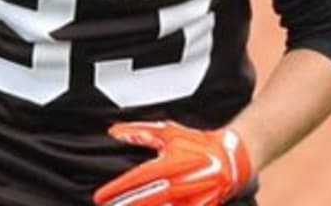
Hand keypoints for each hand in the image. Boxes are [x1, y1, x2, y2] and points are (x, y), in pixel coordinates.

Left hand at [93, 121, 253, 205]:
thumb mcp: (168, 133)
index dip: (117, 189)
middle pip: (147, 199)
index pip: (138, 179)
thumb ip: (140, 133)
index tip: (100, 197)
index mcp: (171, 163)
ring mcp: (192, 199)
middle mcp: (180, 183)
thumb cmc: (196, 144)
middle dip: (125, 205)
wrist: (231, 158)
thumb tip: (114, 132)